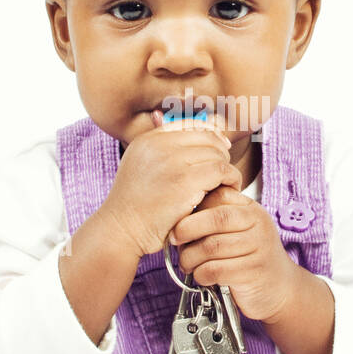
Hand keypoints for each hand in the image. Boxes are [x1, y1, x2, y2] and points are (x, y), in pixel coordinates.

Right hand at [100, 111, 240, 258]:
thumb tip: (200, 136)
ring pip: (217, 153)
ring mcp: (171, 162)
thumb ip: (163, 151)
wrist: (121, 230)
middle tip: (223, 172)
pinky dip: (231, 179)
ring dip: (226, 169)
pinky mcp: (185, 182)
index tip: (221, 148)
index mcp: (148, 139)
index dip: (211, 133)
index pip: (190, 124)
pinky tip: (229, 189)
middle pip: (207, 137)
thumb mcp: (141, 166)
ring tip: (226, 182)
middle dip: (221, 153)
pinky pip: (221, 171)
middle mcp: (159, 145)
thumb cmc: (136, 205)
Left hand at [170, 185, 300, 322]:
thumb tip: (181, 214)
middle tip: (175, 240)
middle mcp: (258, 225)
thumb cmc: (252, 258)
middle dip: (187, 230)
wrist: (281, 288)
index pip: (219, 196)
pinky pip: (216, 270)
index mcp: (252, 210)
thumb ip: (218, 218)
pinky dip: (201, 274)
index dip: (194, 208)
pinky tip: (201, 275)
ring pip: (212, 246)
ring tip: (187, 263)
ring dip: (190, 257)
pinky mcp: (253, 272)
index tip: (180, 220)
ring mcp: (258, 248)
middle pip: (215, 219)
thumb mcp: (241, 230)